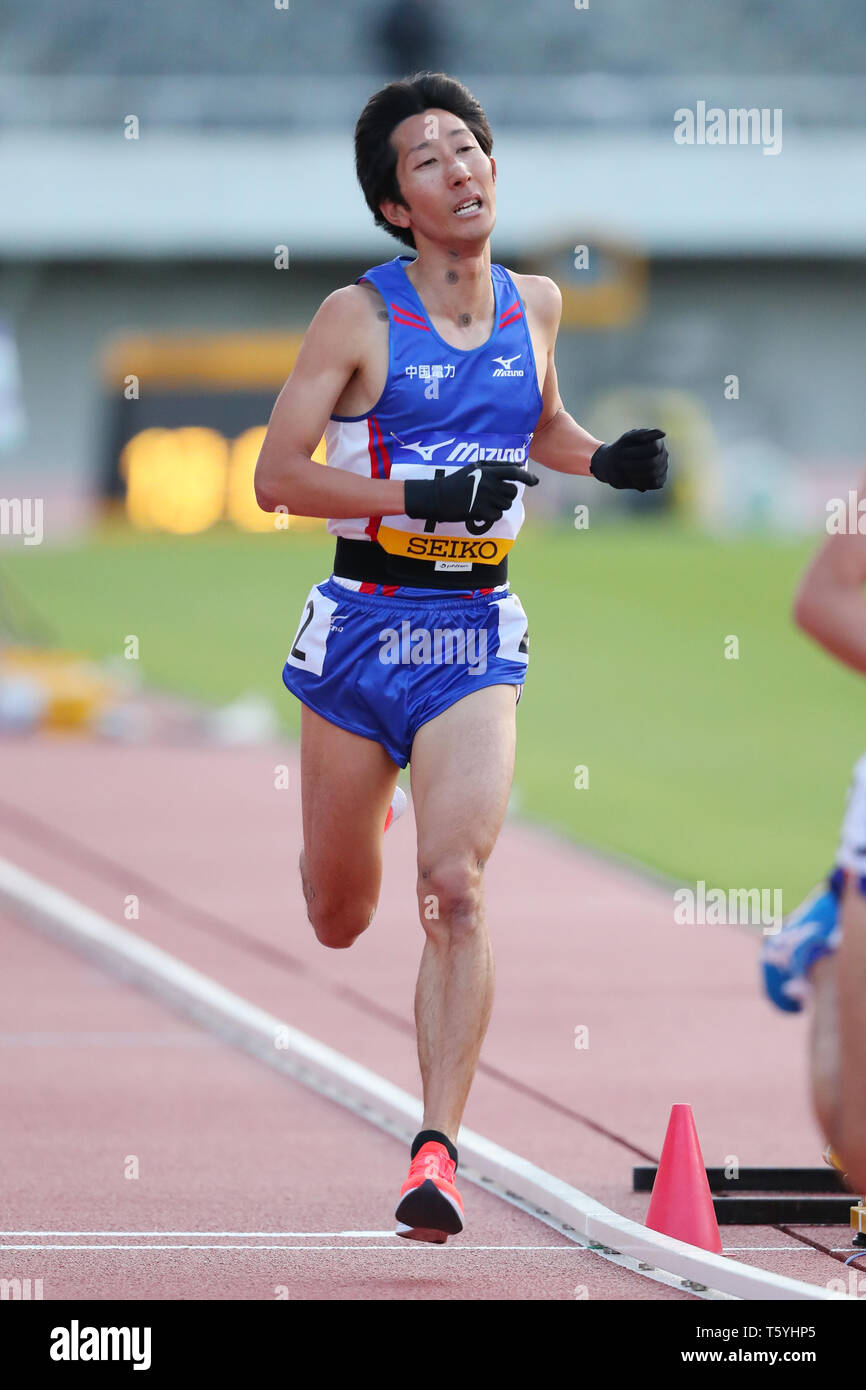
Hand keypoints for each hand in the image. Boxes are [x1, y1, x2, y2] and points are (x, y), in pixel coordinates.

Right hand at [404, 463, 538, 523]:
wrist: (436, 497)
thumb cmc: (455, 482)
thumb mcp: (473, 468)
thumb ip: (495, 466)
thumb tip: (518, 466)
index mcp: (487, 470)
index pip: (514, 472)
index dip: (527, 477)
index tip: (535, 482)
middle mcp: (488, 482)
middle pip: (512, 492)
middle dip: (507, 496)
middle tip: (494, 497)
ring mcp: (485, 496)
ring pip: (505, 505)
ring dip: (498, 506)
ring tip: (483, 504)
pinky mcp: (480, 510)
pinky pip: (497, 516)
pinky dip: (490, 516)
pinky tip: (479, 512)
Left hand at [590, 428, 667, 491]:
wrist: (616, 464)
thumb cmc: (623, 448)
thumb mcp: (628, 438)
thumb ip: (643, 433)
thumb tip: (663, 433)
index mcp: (658, 442)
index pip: (654, 448)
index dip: (637, 452)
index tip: (623, 452)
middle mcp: (664, 455)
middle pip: (653, 463)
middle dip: (634, 464)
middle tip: (621, 463)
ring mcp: (663, 468)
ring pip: (653, 474)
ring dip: (635, 473)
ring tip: (625, 469)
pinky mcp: (660, 480)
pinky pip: (653, 484)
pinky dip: (640, 482)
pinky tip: (632, 477)